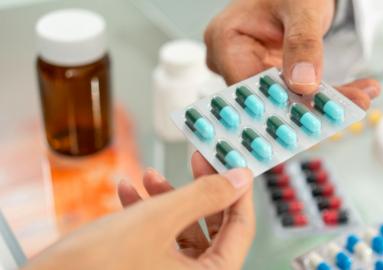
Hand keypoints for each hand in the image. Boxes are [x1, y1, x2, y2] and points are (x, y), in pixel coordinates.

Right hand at [24, 153, 254, 269]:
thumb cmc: (95, 266)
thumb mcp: (159, 219)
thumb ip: (206, 195)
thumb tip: (240, 178)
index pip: (241, 228)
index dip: (237, 190)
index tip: (230, 163)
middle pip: (213, 226)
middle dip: (198, 190)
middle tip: (196, 160)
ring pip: (183, 229)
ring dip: (167, 198)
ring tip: (150, 175)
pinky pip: (160, 238)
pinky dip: (147, 213)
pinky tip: (129, 192)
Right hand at [205, 0, 380, 108]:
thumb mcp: (300, 9)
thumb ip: (302, 43)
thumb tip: (304, 84)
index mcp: (225, 42)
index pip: (246, 87)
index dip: (276, 105)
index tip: (310, 114)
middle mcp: (233, 61)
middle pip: (266, 98)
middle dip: (307, 106)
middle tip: (341, 112)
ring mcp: (251, 71)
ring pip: (285, 99)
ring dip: (322, 103)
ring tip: (357, 100)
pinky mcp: (271, 77)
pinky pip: (297, 93)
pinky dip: (325, 95)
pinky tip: (354, 95)